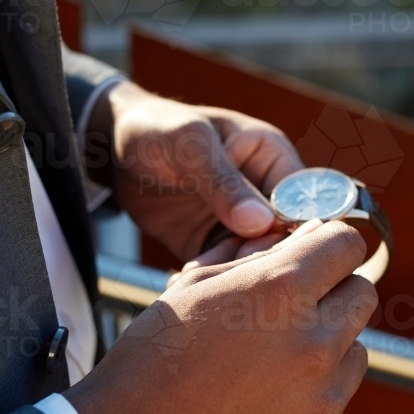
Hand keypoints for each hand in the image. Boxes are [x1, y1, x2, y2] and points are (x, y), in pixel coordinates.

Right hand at [68, 221, 376, 413]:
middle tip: (291, 306)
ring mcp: (321, 403)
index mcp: (282, 293)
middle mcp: (314, 345)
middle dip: (333, 291)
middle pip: (362, 294)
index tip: (316, 253)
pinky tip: (262, 406)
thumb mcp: (194, 285)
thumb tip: (297, 239)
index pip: (347, 243)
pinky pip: (334, 407)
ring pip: (356, 352)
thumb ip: (254, 256)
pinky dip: (310, 400)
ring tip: (270, 362)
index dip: (329, 242)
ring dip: (327, 347)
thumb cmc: (153, 357)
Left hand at [85, 80, 302, 261]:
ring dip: (233, 274)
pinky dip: (209, 280)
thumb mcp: (190, 146)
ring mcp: (240, 222)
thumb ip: (224, 181)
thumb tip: (261, 222)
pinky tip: (188, 285)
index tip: (264, 249)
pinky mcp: (213, 243)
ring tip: (205, 282)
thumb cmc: (157, 128)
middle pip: (282, 238)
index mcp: (272, 158)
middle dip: (258, 258)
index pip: (301, 201)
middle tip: (230, 274)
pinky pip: (222, 268)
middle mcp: (264, 193)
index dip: (291, 229)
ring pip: (253, 259)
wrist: (112, 147)